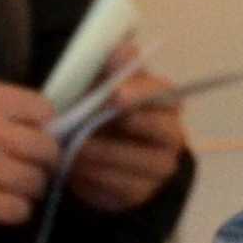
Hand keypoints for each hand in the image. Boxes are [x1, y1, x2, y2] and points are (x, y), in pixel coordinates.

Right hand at [0, 80, 59, 225]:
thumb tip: (24, 122)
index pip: (44, 110)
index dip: (43, 125)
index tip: (34, 134)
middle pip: (47, 150)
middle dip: (41, 160)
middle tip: (27, 165)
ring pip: (36, 182)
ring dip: (28, 187)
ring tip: (12, 187)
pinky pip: (18, 211)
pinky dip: (14, 210)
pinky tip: (0, 205)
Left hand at [65, 63, 189, 211]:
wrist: (97, 153)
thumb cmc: (101, 109)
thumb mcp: (104, 82)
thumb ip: (114, 65)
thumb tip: (122, 50)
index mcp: (166, 102)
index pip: (165, 95)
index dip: (141, 94)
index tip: (114, 93)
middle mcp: (172, 135)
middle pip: (158, 132)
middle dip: (120, 127)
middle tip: (86, 124)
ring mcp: (159, 167)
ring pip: (133, 160)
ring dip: (98, 153)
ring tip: (70, 145)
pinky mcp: (141, 192)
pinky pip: (118, 185)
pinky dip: (93, 175)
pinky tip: (73, 165)